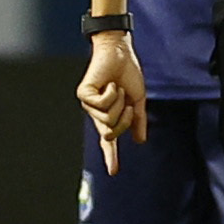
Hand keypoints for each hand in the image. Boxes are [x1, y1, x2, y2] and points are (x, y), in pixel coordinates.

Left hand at [76, 33, 148, 174]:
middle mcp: (96, 113)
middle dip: (124, 117)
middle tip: (126, 100)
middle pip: (111, 132)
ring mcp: (89, 105)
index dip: (111, 156)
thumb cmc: (127, 73)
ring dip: (118, 101)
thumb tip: (140, 141)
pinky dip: (110, 93)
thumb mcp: (138, 100)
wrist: (121, 52)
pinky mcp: (84, 95)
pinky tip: (108, 83)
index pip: (109, 141)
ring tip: (115, 87)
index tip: (114, 172)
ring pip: (107, 118)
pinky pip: (102, 104)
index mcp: (109, 116)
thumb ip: (138, 121)